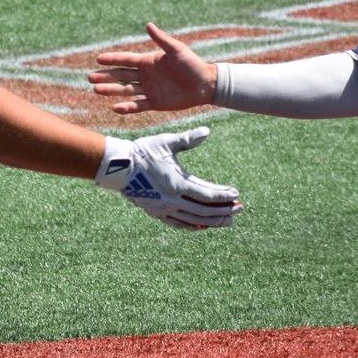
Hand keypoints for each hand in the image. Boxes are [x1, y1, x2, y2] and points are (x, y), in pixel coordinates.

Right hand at [89, 23, 217, 113]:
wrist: (206, 84)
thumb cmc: (193, 64)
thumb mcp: (177, 50)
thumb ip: (161, 40)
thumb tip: (148, 25)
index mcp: (149, 61)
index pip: (126, 60)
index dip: (113, 59)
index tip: (98, 59)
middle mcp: (146, 75)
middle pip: (122, 76)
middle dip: (106, 76)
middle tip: (90, 78)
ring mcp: (150, 89)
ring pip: (126, 90)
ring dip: (112, 90)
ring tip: (97, 90)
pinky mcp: (156, 103)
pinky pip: (138, 105)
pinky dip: (127, 107)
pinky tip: (115, 107)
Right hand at [96, 128, 240, 229]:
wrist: (117, 167)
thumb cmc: (142, 151)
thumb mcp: (166, 142)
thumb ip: (188, 139)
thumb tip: (207, 131)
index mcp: (177, 183)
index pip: (207, 194)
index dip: (224, 196)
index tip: (236, 194)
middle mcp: (172, 200)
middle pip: (204, 211)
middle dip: (224, 210)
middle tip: (239, 209)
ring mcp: (164, 209)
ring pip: (194, 220)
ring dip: (212, 221)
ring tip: (228, 220)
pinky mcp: (156, 212)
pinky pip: (179, 224)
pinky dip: (193, 226)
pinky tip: (203, 226)